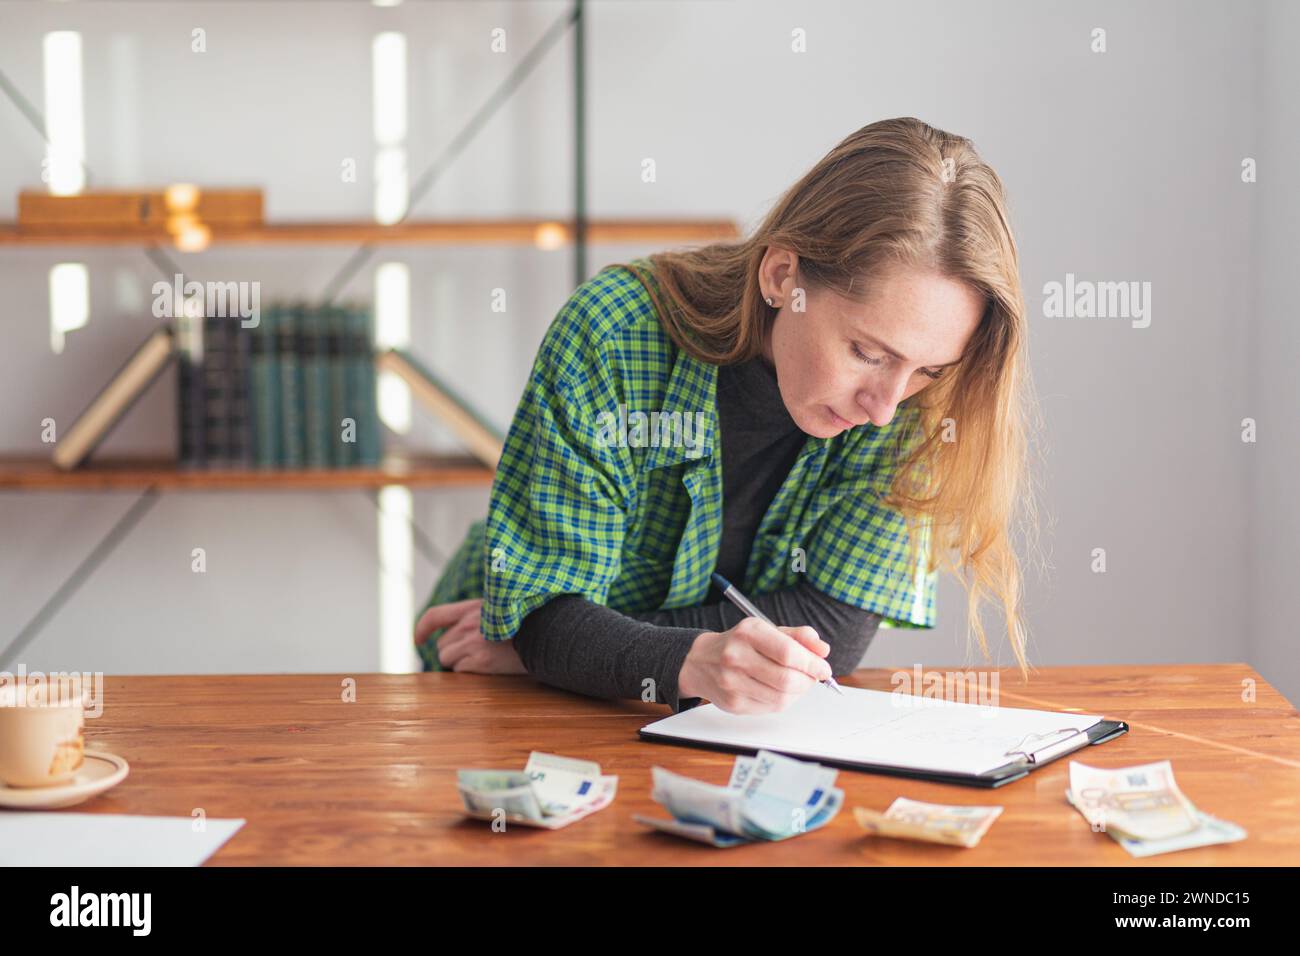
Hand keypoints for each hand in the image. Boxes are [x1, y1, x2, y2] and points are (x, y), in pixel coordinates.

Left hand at [414, 598, 526, 674]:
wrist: (548, 634)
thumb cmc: (529, 623)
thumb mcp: (502, 609)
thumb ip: (481, 616)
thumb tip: (462, 632)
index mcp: (473, 608)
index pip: (435, 616)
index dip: (422, 629)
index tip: (418, 640)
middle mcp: (469, 623)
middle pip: (442, 644)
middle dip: (452, 651)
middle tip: (473, 654)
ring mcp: (473, 642)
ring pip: (447, 659)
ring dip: (459, 663)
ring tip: (482, 660)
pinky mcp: (481, 660)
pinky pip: (460, 671)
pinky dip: (469, 672)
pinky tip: (488, 667)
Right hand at [678, 617, 830, 713]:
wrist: (701, 661)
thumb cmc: (740, 644)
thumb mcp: (767, 630)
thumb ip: (798, 637)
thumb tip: (823, 650)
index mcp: (748, 633)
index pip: (788, 652)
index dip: (812, 664)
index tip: (824, 669)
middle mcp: (736, 656)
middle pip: (786, 678)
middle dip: (808, 681)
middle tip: (814, 678)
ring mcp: (732, 682)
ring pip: (781, 698)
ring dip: (798, 693)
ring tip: (798, 684)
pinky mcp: (732, 703)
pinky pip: (770, 708)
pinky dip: (783, 701)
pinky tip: (780, 691)